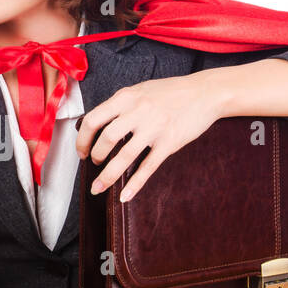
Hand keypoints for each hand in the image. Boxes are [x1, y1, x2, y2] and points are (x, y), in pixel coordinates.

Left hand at [75, 73, 224, 202]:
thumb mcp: (141, 90)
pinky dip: (134, 185)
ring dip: (107, 175)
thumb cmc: (172, 91)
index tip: (82, 151)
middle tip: (95, 163)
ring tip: (99, 186)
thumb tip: (99, 124)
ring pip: (123, 156)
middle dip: (96, 156)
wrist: (206, 92)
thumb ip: (121, 105)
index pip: (94, 120)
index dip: (82, 139)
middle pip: (106, 139)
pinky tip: (125, 196)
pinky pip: (147, 167)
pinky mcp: (169, 143)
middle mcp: (138, 111)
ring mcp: (154, 128)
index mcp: (126, 97)